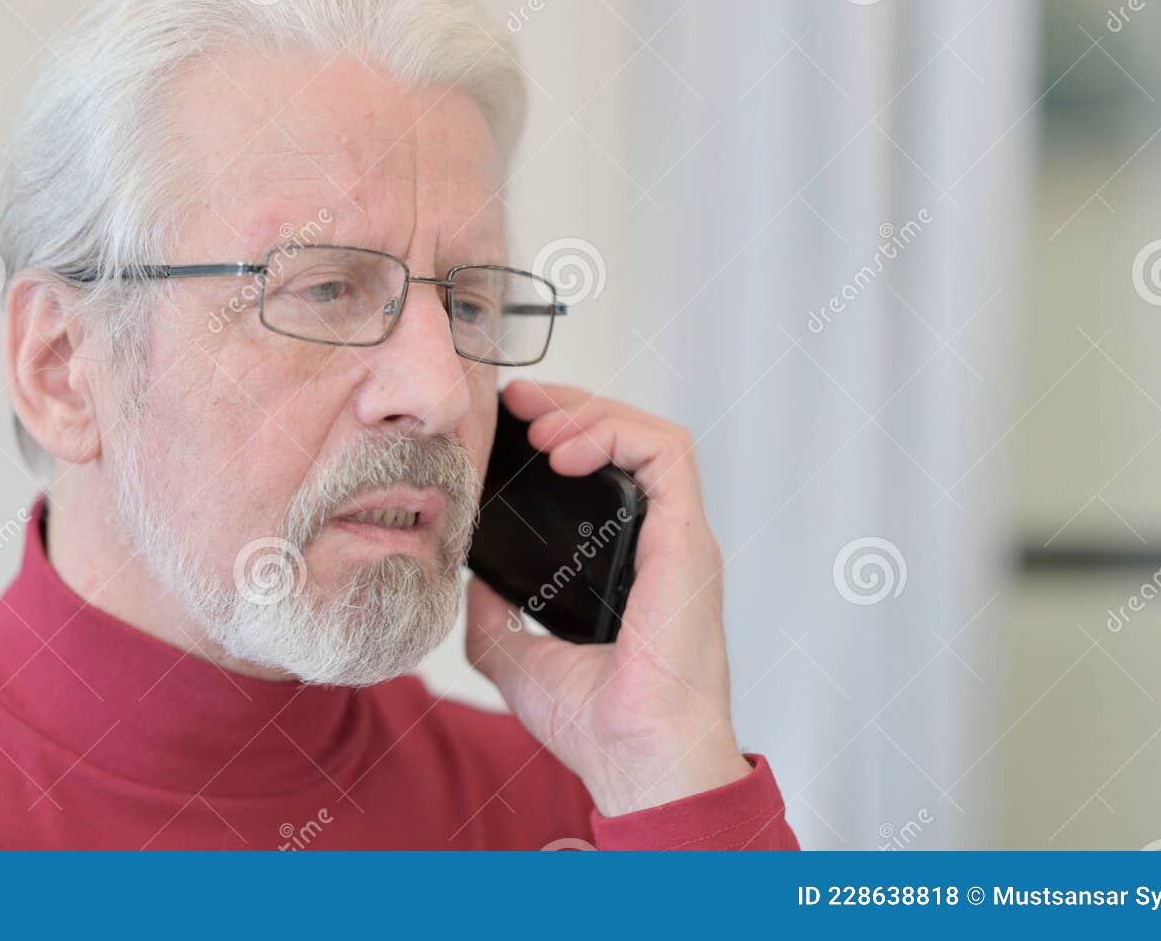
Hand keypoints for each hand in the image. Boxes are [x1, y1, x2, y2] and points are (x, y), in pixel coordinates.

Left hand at [466, 379, 751, 816]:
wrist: (635, 758)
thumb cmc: (596, 725)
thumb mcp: (517, 657)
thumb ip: (495, 615)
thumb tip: (471, 579)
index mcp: (630, 564)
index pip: (608, 470)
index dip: (563, 432)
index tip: (510, 423)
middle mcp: (661, 543)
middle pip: (627, 440)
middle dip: (570, 406)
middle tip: (516, 402)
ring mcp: (679, 538)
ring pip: (652, 433)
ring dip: (591, 413)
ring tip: (539, 427)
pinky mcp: (688, 538)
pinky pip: (668, 453)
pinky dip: (617, 434)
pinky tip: (565, 450)